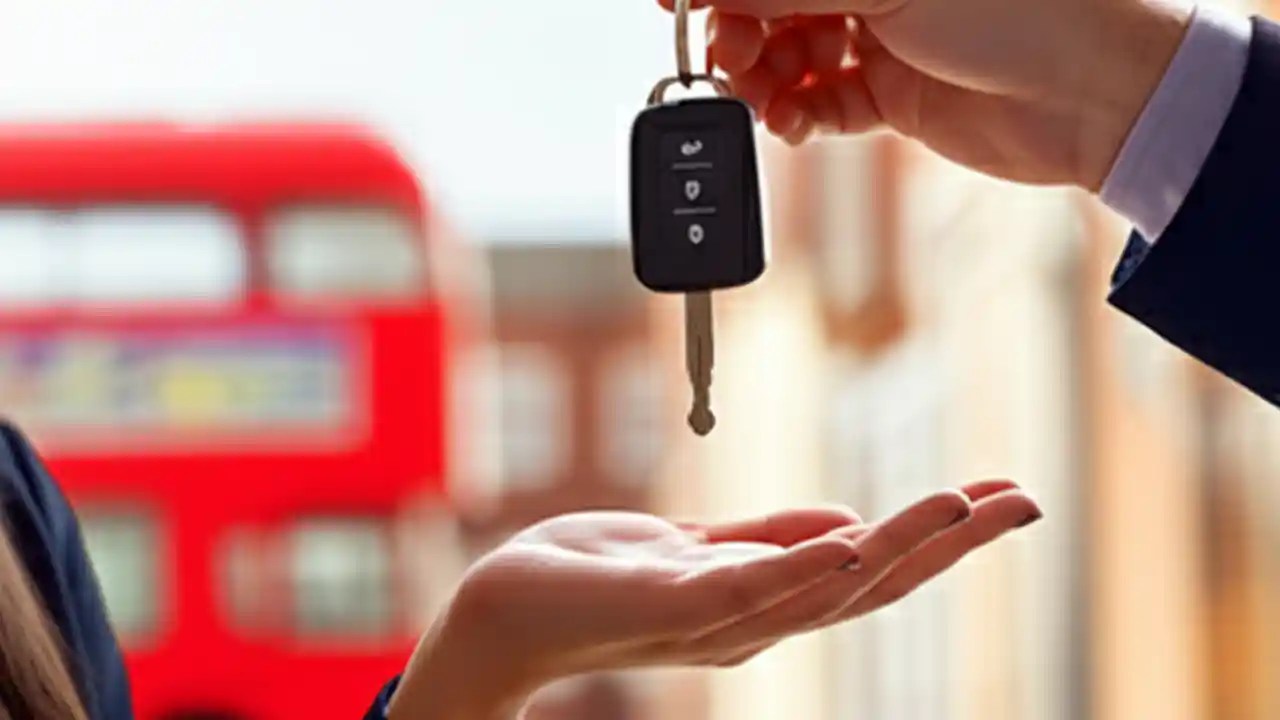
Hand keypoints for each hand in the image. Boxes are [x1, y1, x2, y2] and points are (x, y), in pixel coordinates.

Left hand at [387, 480, 1039, 718]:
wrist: (506, 609)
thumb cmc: (599, 577)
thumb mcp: (700, 550)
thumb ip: (769, 539)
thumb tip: (850, 520)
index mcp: (767, 601)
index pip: (870, 569)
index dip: (939, 539)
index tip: (1003, 495)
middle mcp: (755, 622)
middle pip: (869, 587)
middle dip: (947, 545)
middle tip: (1022, 501)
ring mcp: (712, 619)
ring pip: (820, 590)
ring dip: (893, 549)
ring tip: (958, 506)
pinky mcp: (663, 604)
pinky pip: (741, 590)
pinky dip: (799, 569)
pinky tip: (848, 542)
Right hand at [675, 0, 1191, 188]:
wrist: (1100, 94)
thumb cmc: (1022, 9)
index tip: (675, 1)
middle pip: (773, 1)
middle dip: (740, 29)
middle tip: (732, 56)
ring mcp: (885, 35)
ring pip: (790, 54)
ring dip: (763, 78)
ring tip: (764, 97)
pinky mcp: (895, 95)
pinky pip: (821, 104)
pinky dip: (797, 116)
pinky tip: (792, 123)